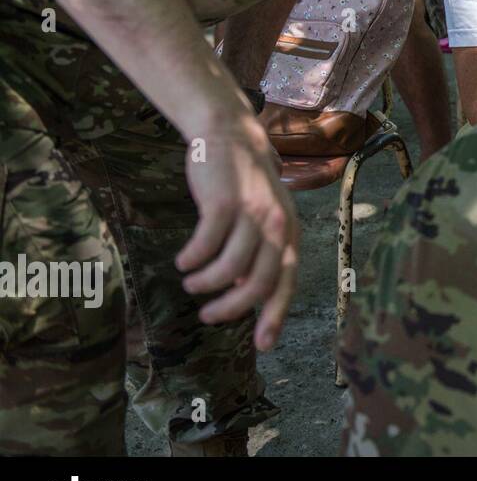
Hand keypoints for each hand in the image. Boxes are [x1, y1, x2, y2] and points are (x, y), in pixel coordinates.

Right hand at [176, 113, 299, 350]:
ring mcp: (252, 213)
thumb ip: (260, 252)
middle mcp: (276, 225)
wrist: (230, 134)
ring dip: (206, 284)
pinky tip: (183, 261)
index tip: (263, 346)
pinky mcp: (225, 202)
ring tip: (191, 283)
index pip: (286, 282)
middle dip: (231, 308)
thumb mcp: (264, 218)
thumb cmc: (245, 185)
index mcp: (289, 232)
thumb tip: (242, 293)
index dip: (275, 316)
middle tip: (207, 315)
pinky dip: (192, 260)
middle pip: (258, 283)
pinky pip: (206, 245)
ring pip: (230, 269)